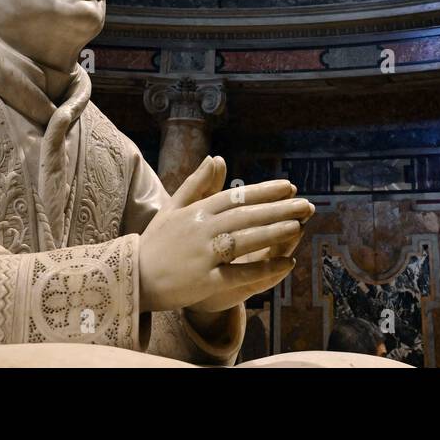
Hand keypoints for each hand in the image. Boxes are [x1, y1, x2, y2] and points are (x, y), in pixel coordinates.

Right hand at [139, 156, 312, 313]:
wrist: (132, 277)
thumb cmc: (156, 242)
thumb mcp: (173, 208)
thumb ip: (197, 184)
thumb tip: (215, 158)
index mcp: (197, 211)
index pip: (237, 197)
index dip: (264, 191)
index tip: (289, 187)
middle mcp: (201, 229)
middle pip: (246, 216)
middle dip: (279, 209)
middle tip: (306, 204)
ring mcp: (203, 255)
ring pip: (245, 240)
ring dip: (274, 232)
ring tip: (299, 226)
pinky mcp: (204, 280)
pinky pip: (240, 274)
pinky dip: (264, 269)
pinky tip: (285, 264)